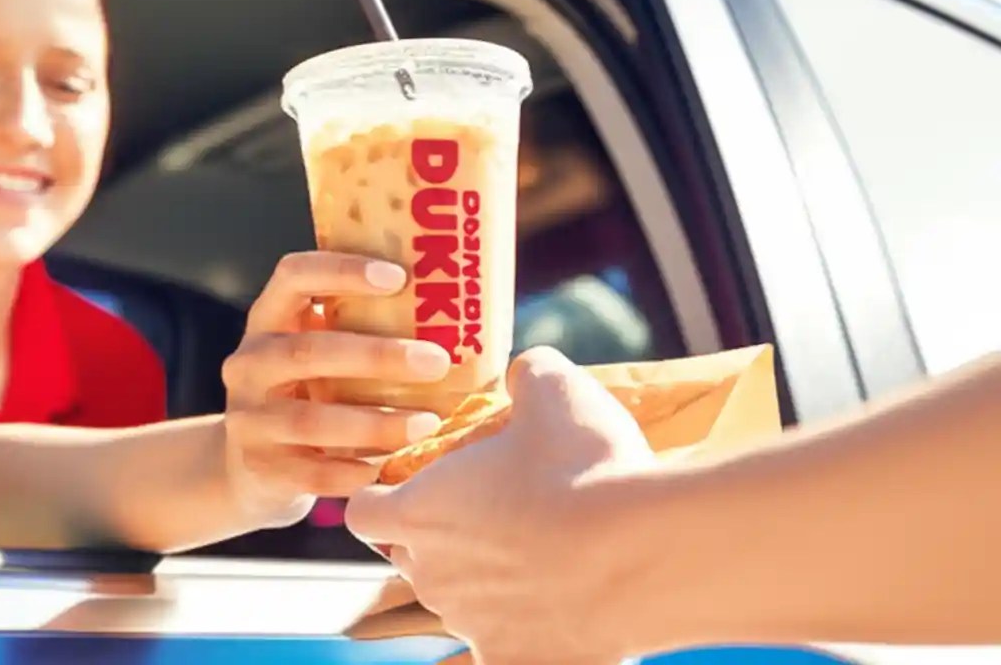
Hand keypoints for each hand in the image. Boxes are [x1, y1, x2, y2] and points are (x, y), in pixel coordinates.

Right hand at [221, 251, 450, 525]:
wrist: (248, 468)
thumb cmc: (308, 394)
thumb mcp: (316, 353)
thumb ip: (358, 331)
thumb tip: (460, 314)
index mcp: (267, 320)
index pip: (294, 275)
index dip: (341, 270)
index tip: (400, 277)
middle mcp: (248, 364)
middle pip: (307, 351)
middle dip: (377, 356)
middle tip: (438, 362)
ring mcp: (248, 420)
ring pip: (311, 420)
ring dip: (375, 422)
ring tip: (428, 424)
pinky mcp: (260, 469)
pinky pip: (312, 473)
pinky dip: (356, 471)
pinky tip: (390, 468)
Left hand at [346, 347, 655, 664]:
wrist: (644, 555)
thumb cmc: (583, 465)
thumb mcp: (554, 389)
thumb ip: (527, 374)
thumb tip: (526, 372)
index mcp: (419, 510)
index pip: (363, 513)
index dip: (380, 498)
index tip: (410, 489)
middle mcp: (432, 575)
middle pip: (411, 559)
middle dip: (439, 538)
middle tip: (496, 513)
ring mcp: (473, 625)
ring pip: (461, 604)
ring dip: (487, 584)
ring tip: (546, 554)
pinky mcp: (518, 662)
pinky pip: (503, 650)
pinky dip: (523, 635)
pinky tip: (560, 610)